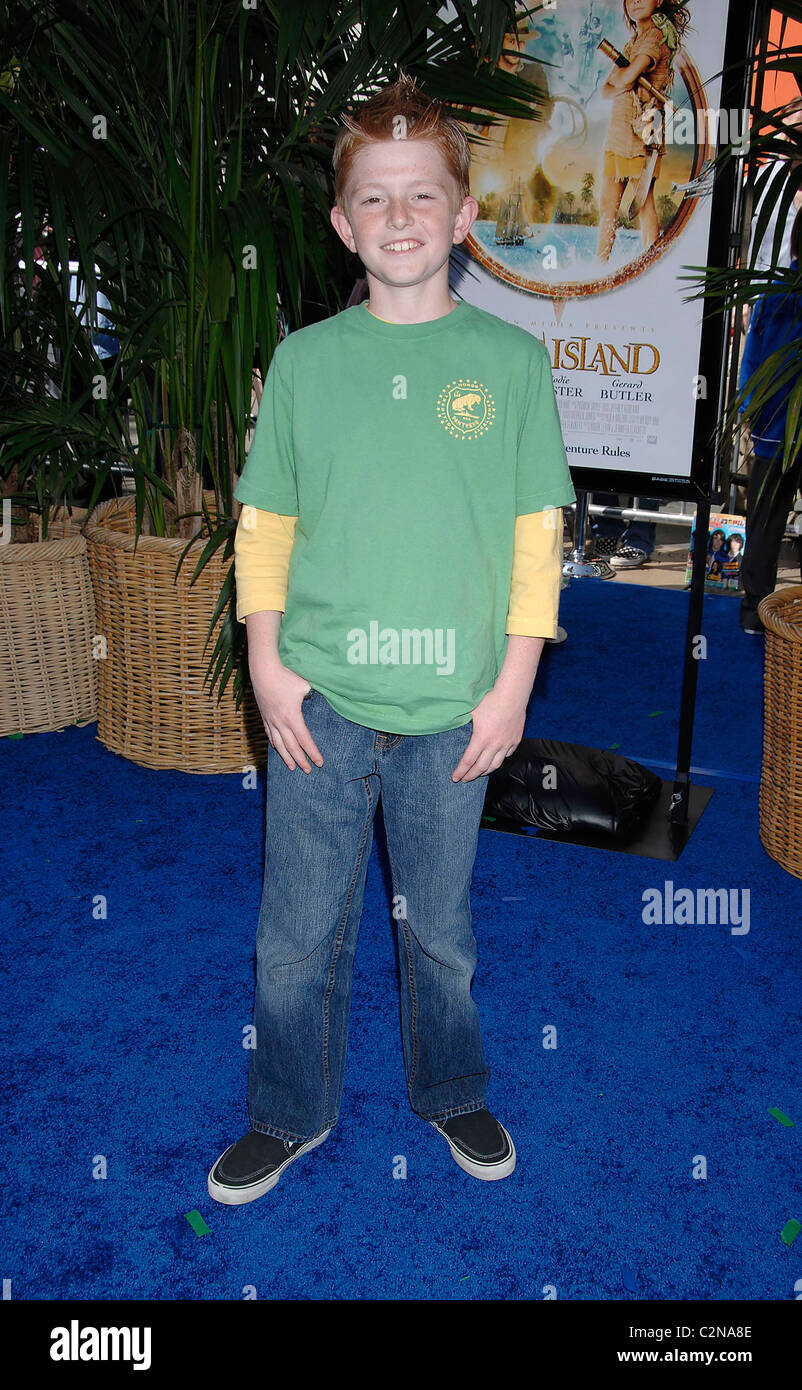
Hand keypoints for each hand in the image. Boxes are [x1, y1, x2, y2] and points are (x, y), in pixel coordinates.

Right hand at [249, 656, 323, 772]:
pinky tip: (277, 749)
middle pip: (292, 747)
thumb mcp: (305, 686)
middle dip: (301, 760)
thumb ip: (314, 696)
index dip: (313, 753)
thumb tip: (323, 700)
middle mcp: (280, 723)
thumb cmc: (286, 676)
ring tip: (292, 767)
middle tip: (308, 771)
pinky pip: (269, 735)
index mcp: (293, 717)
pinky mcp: (264, 716)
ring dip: (286, 757)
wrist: (264, 671)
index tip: (320, 763)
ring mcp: (270, 720)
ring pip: (279, 744)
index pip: (305, 740)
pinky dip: (275, 744)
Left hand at [452, 685, 526, 781]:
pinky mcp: (515, 740)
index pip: (468, 761)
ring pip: (496, 764)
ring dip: (485, 772)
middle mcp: (494, 744)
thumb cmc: (490, 699)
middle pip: (481, 767)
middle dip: (471, 775)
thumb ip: (462, 722)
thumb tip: (450, 724)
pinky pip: (507, 755)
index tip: (455, 777)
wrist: (512, 694)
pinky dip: (499, 760)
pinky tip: (494, 761)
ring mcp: (507, 743)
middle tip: (464, 779)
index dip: (461, 771)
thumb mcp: (471, 711)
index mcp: (481, 738)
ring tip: (478, 774)